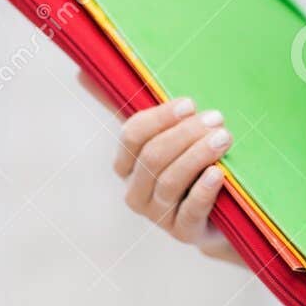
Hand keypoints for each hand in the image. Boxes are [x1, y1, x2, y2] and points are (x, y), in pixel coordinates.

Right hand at [76, 70, 237, 261]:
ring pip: (170, 181)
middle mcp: (137, 193)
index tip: (189, 104)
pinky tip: (218, 173)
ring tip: (224, 137)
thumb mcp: (164, 133)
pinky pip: (189, 211)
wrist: (224, 210)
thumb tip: (81, 72)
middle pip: (153, 158)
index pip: (132, 137)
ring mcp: (159, 217)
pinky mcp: (184, 233)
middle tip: (217, 119)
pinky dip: (203, 190)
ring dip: (198, 155)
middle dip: (185, 134)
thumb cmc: (189, 162)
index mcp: (127, 165)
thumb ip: (129, 106)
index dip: (160, 118)